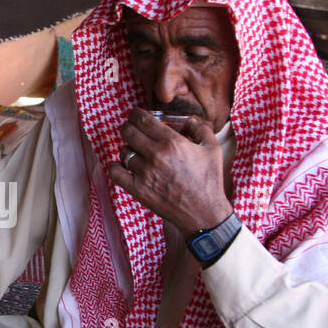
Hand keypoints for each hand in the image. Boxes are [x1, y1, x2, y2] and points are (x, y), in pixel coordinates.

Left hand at [106, 108, 232, 238]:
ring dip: (128, 149)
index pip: (142, 119)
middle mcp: (156, 155)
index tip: (136, 116)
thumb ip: (200, 128)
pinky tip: (123, 166)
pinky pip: (115, 172)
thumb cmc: (208, 181)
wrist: (203, 213)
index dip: (135, 114)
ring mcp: (144, 173)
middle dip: (129, 127)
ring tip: (137, 153)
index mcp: (172, 142)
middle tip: (133, 131)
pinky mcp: (137, 189)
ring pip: (123, 150)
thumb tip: (188, 119)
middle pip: (127, 131)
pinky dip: (116, 167)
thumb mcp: (212, 148)